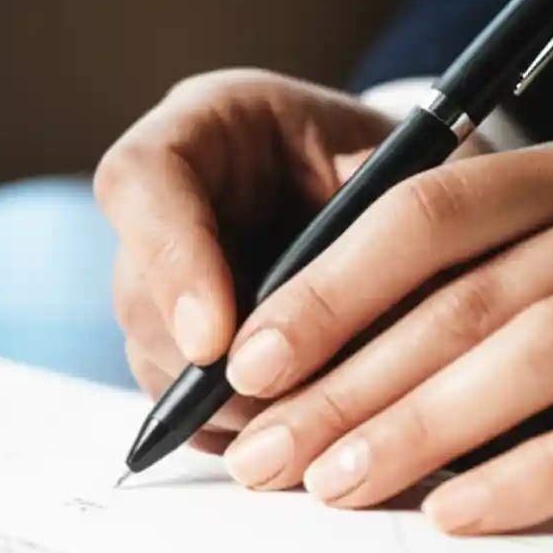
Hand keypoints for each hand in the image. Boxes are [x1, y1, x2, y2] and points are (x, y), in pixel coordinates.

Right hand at [95, 69, 485, 451]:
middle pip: (138, 291)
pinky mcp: (179, 338)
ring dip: (223, 407)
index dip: (169, 261)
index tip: (213, 341)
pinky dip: (235, 428)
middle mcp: (169, 198)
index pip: (144, 177)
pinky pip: (181, 401)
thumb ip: (382, 217)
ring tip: (310, 423)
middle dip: (206, 367)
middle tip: (283, 409)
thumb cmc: (412, 166)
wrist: (414, 196)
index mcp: (210, 122)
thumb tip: (361, 301)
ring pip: (155, 358)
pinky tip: (295, 429)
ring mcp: (164, 273)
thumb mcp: (414, 165)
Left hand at [220, 132, 552, 533]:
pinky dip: (540, 474)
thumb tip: (338, 328)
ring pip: (541, 358)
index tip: (253, 355)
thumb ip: (484, 246)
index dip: (331, 287)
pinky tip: (462, 510)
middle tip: (268, 450)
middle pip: (465, 301)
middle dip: (348, 384)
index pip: (427, 213)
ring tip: (338, 484)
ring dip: (423, 427)